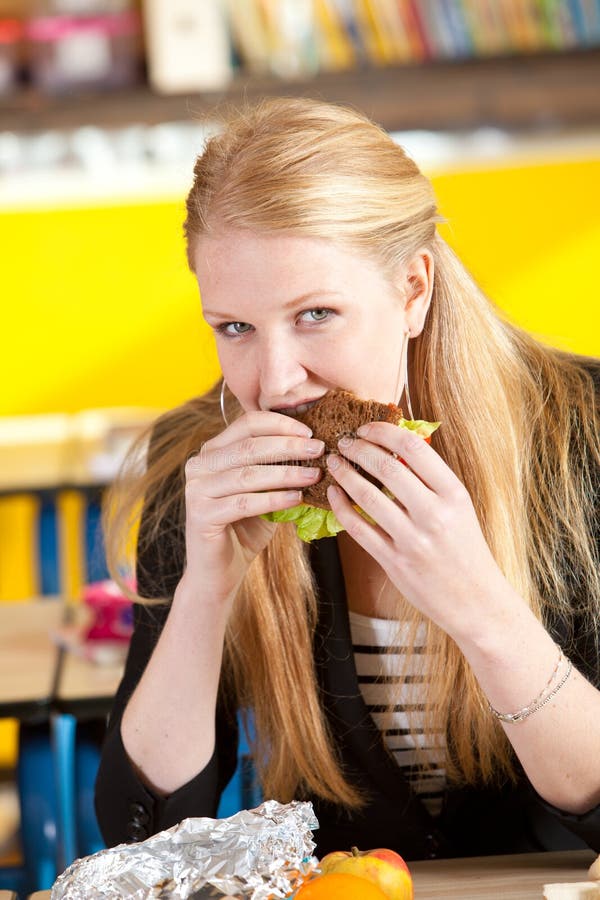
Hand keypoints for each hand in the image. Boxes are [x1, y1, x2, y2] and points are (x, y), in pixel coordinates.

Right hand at [180, 412, 323, 604]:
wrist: (219, 571)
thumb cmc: (245, 527)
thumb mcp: (265, 492)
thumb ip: (279, 469)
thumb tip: (317, 450)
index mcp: (213, 451)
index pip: (247, 424)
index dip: (280, 424)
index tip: (310, 432)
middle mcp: (200, 465)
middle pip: (250, 446)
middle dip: (289, 446)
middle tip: (319, 449)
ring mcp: (196, 490)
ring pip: (248, 474)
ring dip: (286, 473)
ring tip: (314, 475)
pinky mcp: (200, 515)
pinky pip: (244, 503)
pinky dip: (274, 499)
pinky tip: (297, 499)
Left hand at [326, 422, 509, 637]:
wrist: (475, 600)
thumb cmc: (465, 549)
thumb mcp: (459, 508)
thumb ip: (431, 480)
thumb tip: (395, 445)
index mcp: (454, 493)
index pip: (414, 447)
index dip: (384, 431)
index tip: (366, 427)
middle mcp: (434, 514)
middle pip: (387, 467)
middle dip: (359, 448)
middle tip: (344, 442)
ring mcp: (412, 540)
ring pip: (367, 497)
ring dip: (344, 474)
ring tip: (334, 463)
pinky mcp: (394, 562)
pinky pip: (358, 528)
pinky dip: (341, 507)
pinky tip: (333, 494)